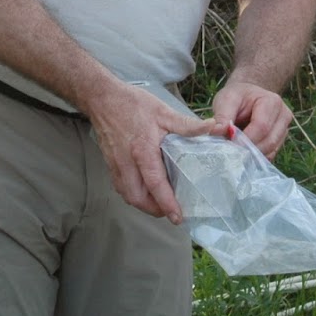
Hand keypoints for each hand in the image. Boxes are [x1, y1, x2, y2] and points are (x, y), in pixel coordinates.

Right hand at [87, 82, 219, 223]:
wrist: (103, 99)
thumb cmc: (132, 104)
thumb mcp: (163, 112)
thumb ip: (187, 125)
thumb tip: (212, 127)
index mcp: (142, 150)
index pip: (155, 184)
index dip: (167, 203)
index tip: (177, 217)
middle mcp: (127, 162)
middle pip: (138, 198)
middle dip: (155, 210)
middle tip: (172, 211)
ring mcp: (116, 165)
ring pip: (128, 196)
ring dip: (144, 205)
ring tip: (161, 204)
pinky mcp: (110, 164)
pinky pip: (121, 188)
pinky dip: (133, 195)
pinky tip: (145, 191)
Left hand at [210, 80, 293, 159]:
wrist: (247, 96)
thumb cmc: (237, 96)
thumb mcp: (226, 99)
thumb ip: (222, 115)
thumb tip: (216, 131)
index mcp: (272, 102)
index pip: (261, 126)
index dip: (245, 139)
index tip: (229, 145)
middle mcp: (283, 116)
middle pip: (269, 141)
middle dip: (248, 149)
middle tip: (230, 152)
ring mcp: (284, 130)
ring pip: (271, 150)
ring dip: (252, 154)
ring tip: (235, 151)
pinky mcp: (280, 141)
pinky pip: (270, 155)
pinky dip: (256, 157)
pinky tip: (244, 153)